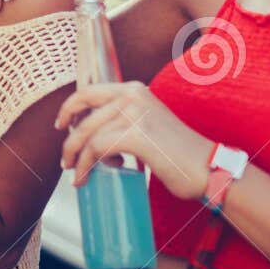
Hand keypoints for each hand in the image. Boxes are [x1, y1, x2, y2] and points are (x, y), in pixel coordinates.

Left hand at [54, 81, 212, 200]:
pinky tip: (86, 178)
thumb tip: (92, 133)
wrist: (208, 168)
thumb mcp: (147, 123)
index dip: (69, 108)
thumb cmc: (178, 154)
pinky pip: (97, 149)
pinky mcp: (136, 134)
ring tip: (77, 174)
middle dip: (69, 141)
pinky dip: (86, 166)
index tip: (61, 125)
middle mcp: (132, 95)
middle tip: (66, 161)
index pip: (89, 91)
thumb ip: (123, 120)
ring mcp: (134, 113)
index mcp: (134, 90)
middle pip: (83, 115)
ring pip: (87, 134)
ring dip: (76, 157)